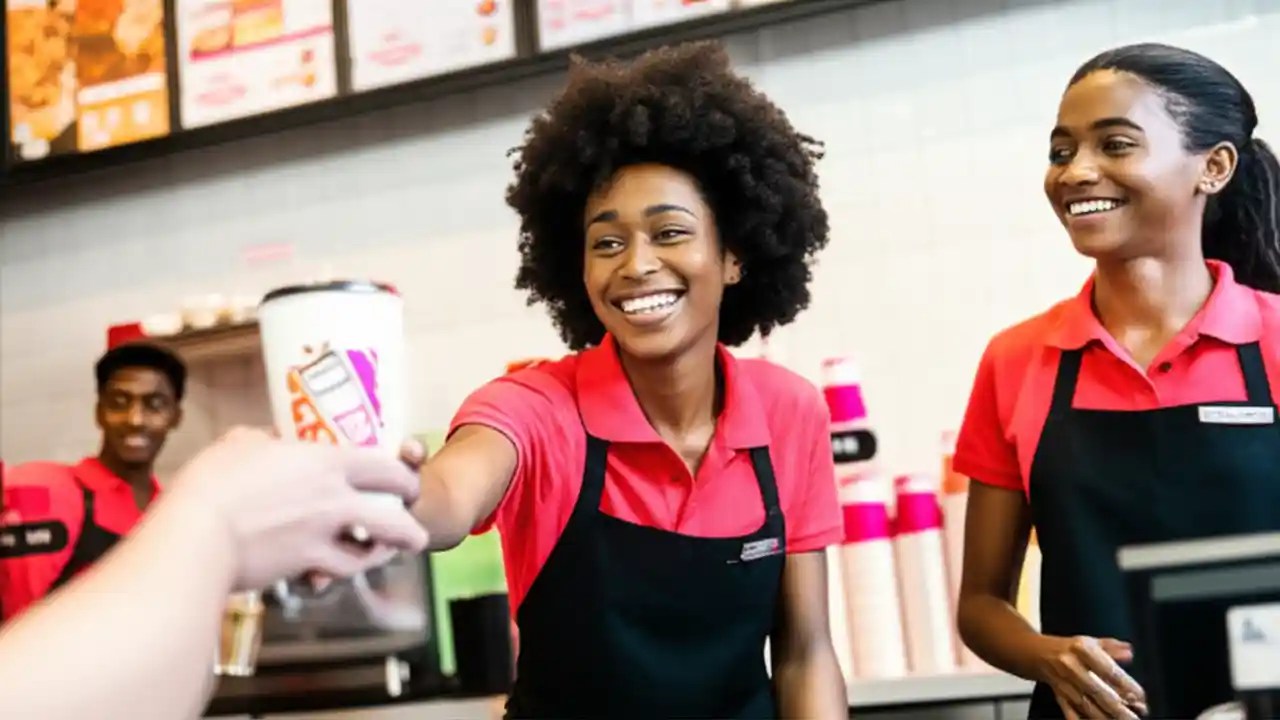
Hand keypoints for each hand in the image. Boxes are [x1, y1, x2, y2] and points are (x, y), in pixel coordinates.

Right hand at [168, 427, 428, 591]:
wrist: (197, 536)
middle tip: (412, 522)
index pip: (382, 464)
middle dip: (409, 517)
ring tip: (396, 550)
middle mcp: (335, 498)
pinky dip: (345, 571)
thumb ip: (264, 441)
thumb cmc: (213, 483)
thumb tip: (269, 440)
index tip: (404, 478)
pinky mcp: (307, 565)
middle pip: (393, 511)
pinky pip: (339, 571)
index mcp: (324, 462)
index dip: (400, 472)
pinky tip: (346, 569)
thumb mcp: (239, 444)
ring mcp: (325, 534)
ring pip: (376, 547)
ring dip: (389, 550)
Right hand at [1035, 635, 1147, 718]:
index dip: (1126, 684)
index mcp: (1081, 649)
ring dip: (1106, 717)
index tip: (1141, 696)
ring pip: (1086, 705)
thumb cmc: (1069, 648)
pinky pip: (1070, 712)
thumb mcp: (1090, 641)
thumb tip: (1129, 652)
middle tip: (1136, 717)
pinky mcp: (1058, 696)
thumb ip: (1112, 647)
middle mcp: (1071, 666)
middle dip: (1119, 707)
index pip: (1108, 669)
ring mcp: (1063, 683)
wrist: (1035, 653)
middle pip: (1098, 691)